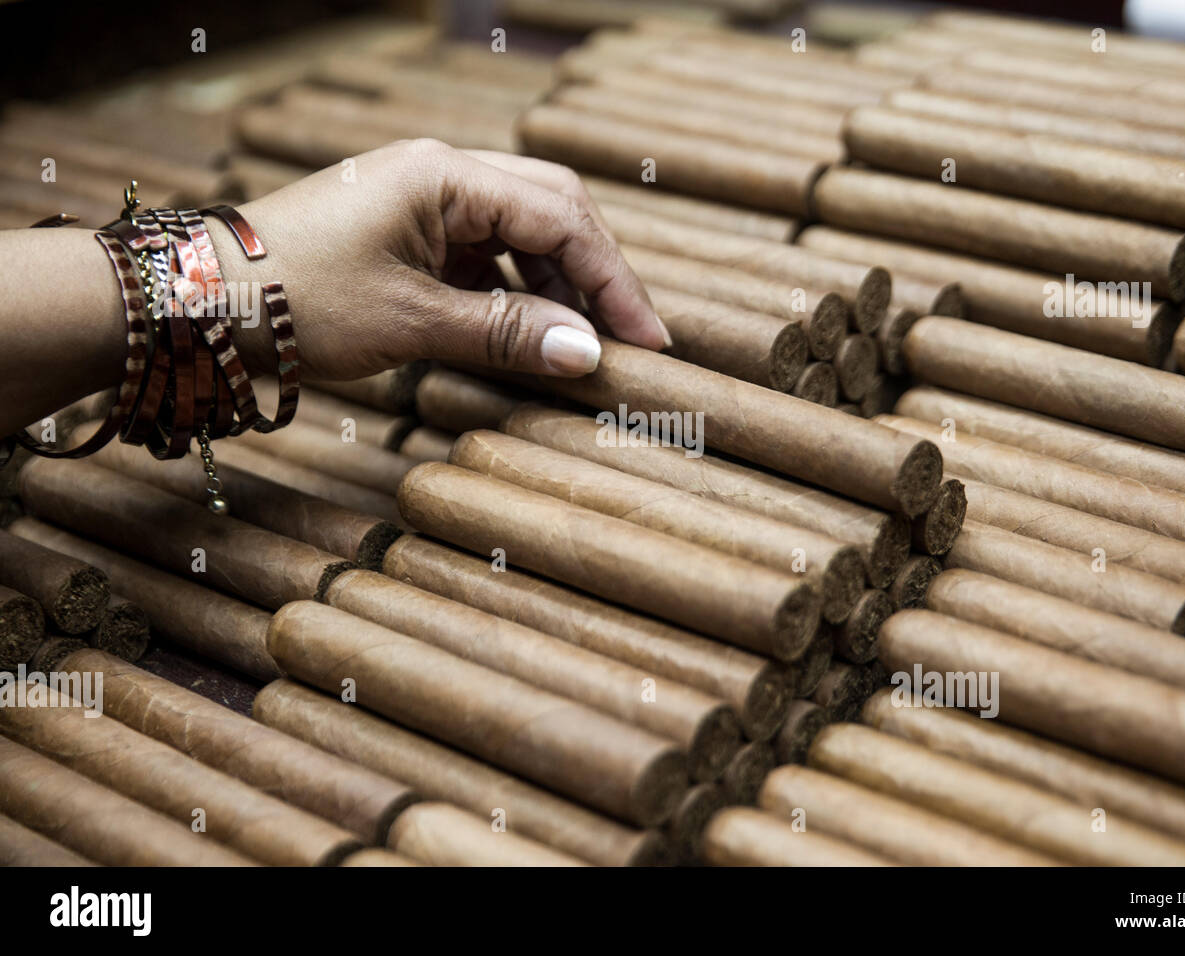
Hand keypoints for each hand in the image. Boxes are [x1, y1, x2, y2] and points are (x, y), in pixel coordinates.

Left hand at [211, 139, 669, 381]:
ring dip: (556, 289)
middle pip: (552, 211)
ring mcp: (423, 201)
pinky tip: (528, 333)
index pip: (562, 219)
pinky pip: (483, 255)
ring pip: (520, 234)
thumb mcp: (411, 322)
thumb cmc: (293, 299)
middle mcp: (441, 175)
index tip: (647, 339)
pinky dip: (513, 294)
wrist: (197, 301)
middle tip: (630, 338)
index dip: (613, 283)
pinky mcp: (407, 232)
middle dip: (596, 275)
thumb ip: (507, 334)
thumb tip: (588, 353)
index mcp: (446, 176)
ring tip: (581, 347)